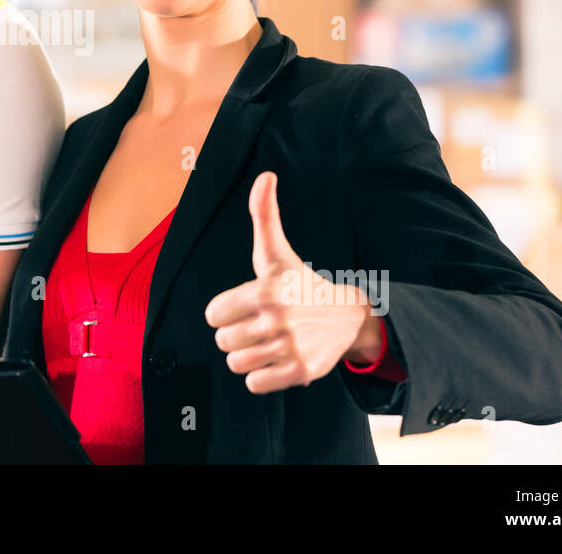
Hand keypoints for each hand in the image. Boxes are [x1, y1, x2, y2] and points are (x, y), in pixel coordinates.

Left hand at [204, 171, 374, 393]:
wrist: (347, 316)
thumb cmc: (300, 283)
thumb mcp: (277, 251)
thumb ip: (264, 215)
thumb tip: (265, 176)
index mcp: (264, 290)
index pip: (213, 314)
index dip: (224, 312)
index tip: (243, 306)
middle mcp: (276, 320)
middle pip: (223, 342)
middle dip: (236, 335)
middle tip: (257, 325)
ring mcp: (289, 347)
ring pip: (236, 364)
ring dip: (247, 356)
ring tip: (266, 342)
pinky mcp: (300, 372)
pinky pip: (255, 384)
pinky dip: (260, 377)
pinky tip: (274, 359)